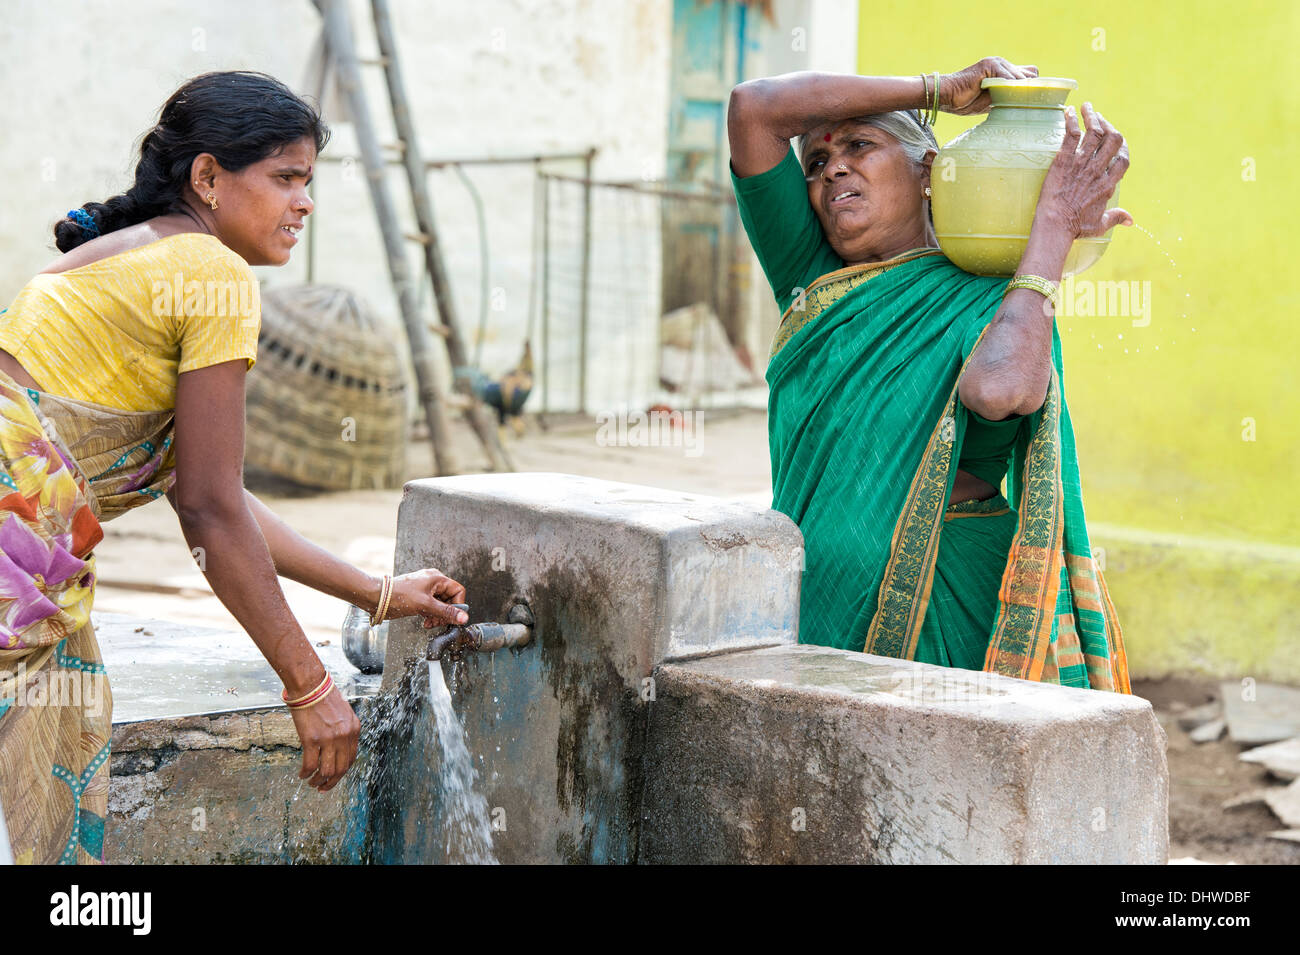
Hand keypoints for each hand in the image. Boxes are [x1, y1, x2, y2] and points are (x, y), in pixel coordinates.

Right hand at [290, 686, 359, 791]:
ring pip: (327, 771)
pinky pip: (311, 764)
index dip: (342, 772)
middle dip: (332, 782)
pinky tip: (302, 775)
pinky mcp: (312, 739)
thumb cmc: (323, 696)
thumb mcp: (343, 713)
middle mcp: (345, 735)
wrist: (310, 685)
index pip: (352, 758)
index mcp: (354, 729)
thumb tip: (339, 748)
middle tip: (322, 788)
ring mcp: (329, 738)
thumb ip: (344, 729)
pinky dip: (306, 773)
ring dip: (319, 781)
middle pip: (342, 768)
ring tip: (312, 783)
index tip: (334, 778)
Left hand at [384, 567, 468, 628]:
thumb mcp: (426, 605)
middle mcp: (433, 582)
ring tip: (429, 622)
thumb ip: (446, 612)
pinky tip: (425, 620)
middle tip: (438, 622)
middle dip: (445, 613)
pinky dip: (430, 614)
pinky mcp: (419, 597)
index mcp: (437, 578)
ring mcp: (425, 589)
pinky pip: (431, 606)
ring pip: (440, 604)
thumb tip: (464, 618)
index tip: (452, 617)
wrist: (378, 598)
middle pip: (449, 599)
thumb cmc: (399, 596)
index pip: (458, 591)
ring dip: (437, 615)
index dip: (457, 605)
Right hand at [939, 57, 1037, 115]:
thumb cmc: (966, 102)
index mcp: (1004, 72)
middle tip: (1027, 105)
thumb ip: (1008, 97)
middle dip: (1029, 89)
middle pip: (1031, 74)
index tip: (1032, 102)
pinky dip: (1009, 90)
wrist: (947, 97)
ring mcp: (997, 63)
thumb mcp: (993, 101)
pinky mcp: (990, 65)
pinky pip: (1008, 78)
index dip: (1032, 87)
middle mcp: (1003, 64)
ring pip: (1021, 77)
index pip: (1029, 75)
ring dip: (1020, 92)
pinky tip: (1006, 100)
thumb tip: (1026, 104)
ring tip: (1016, 105)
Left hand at [1035, 101, 1133, 238]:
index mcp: (1108, 184)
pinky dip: (1072, 120)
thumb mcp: (1099, 225)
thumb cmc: (1075, 227)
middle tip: (1099, 117)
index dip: (1121, 145)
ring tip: (1086, 107)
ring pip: (1094, 132)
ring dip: (1091, 115)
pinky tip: (1069, 112)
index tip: (1115, 137)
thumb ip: (1115, 218)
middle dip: (1108, 124)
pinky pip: (1071, 135)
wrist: (1055, 225)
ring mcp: (1081, 163)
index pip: (1123, 157)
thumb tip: (1131, 221)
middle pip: (1113, 138)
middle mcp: (1098, 170)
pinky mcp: (1064, 160)